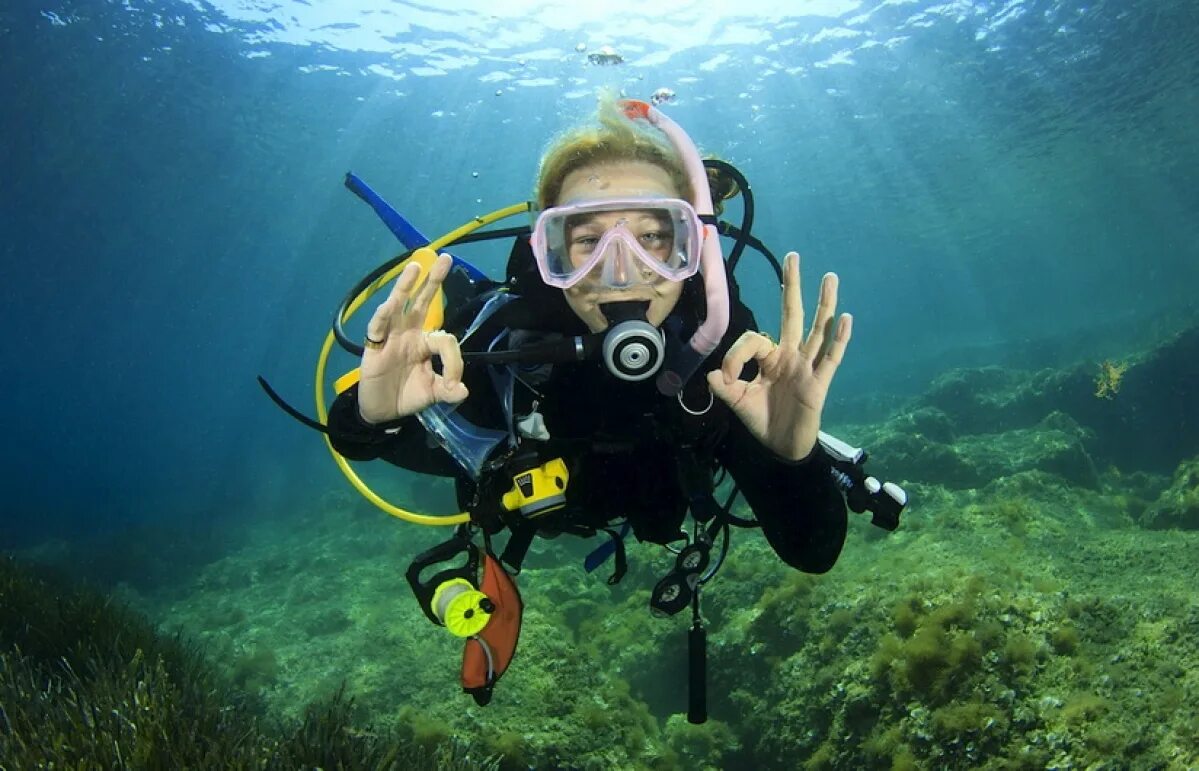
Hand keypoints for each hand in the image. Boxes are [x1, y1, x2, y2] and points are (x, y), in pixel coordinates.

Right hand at [357, 253, 468, 423]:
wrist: (382, 411)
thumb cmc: (408, 396)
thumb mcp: (433, 394)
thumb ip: (449, 391)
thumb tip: (463, 391)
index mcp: (426, 343)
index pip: (445, 339)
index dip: (454, 360)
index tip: (454, 385)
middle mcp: (410, 333)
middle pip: (422, 302)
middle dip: (434, 282)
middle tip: (446, 259)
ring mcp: (391, 338)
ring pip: (398, 307)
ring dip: (405, 287)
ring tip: (415, 267)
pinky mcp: (374, 348)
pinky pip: (377, 329)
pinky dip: (382, 318)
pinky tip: (387, 306)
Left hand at [706, 251, 851, 460]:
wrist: (781, 448)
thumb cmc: (763, 421)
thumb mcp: (738, 402)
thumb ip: (725, 387)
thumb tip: (714, 374)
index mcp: (770, 358)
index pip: (753, 340)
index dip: (737, 356)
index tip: (728, 378)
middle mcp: (790, 356)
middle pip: (792, 314)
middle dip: (791, 286)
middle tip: (792, 256)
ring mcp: (807, 367)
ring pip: (817, 330)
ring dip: (824, 303)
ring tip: (830, 277)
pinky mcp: (819, 384)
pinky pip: (831, 358)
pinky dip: (838, 339)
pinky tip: (844, 318)